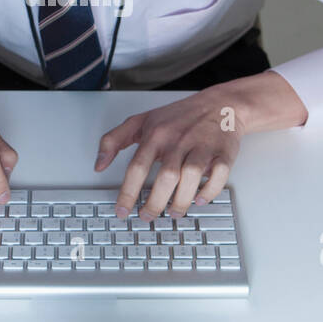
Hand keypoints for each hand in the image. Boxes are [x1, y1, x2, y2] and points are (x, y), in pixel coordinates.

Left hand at [94, 85, 240, 220]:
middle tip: (147, 217)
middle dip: (155, 203)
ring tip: (172, 213)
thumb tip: (98, 164)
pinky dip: (210, 191)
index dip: (128, 193)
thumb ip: (114, 140)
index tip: (122, 211)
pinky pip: (218, 175)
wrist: (219, 104)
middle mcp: (178, 140)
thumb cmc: (178, 116)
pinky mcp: (223, 152)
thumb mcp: (141, 121)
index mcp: (156, 134)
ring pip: (191, 177)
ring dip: (181, 201)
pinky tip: (200, 199)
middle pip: (166, 177)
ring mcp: (202, 146)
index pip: (137, 167)